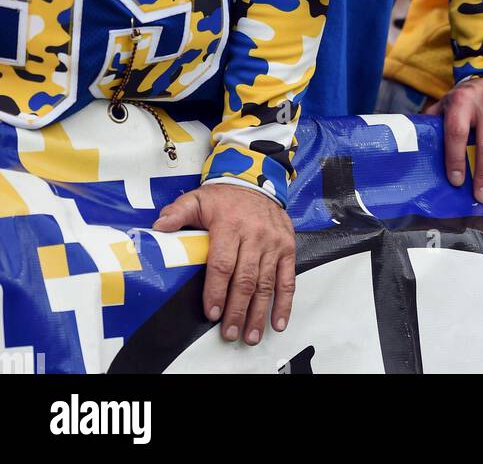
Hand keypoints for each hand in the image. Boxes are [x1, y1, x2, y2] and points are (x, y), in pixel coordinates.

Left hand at [153, 182, 295, 343]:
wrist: (258, 181)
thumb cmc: (225, 198)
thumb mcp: (198, 199)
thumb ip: (178, 212)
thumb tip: (159, 226)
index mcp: (230, 225)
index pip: (223, 263)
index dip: (216, 290)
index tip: (212, 312)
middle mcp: (255, 235)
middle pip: (245, 278)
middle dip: (237, 310)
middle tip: (229, 332)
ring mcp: (273, 243)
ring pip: (266, 283)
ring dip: (258, 313)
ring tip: (250, 335)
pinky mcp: (287, 248)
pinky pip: (287, 278)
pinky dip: (284, 302)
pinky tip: (278, 322)